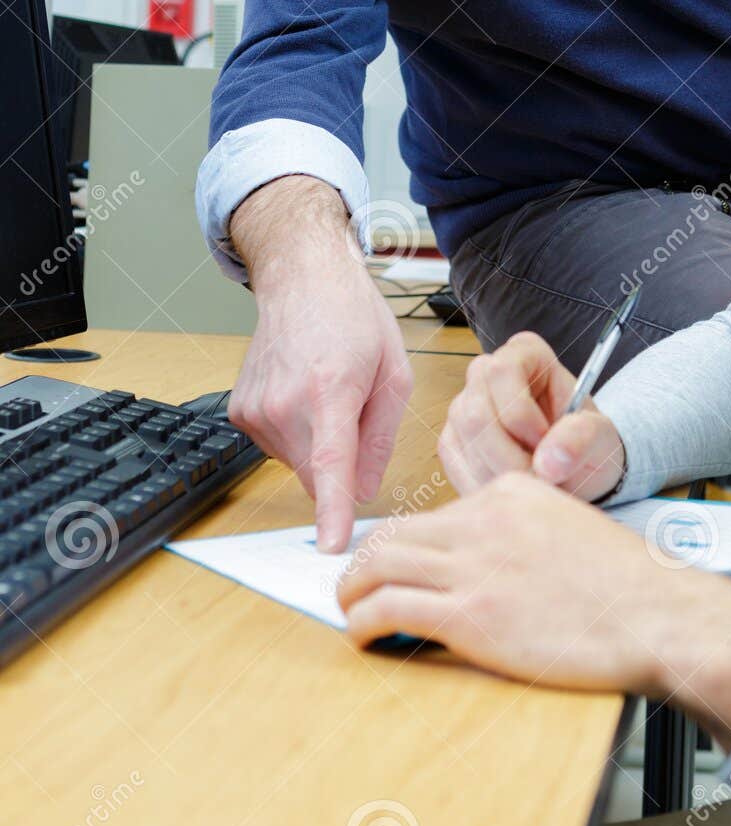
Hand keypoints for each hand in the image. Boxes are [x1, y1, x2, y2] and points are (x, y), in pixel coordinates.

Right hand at [229, 177, 413, 551]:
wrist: (303, 279)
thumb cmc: (355, 318)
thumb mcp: (394, 373)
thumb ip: (380, 438)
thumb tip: (363, 491)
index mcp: (331, 389)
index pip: (331, 463)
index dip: (332, 509)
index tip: (329, 545)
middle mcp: (285, 403)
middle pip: (319, 475)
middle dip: (343, 463)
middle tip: (355, 408)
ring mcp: (256, 409)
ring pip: (299, 465)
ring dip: (319, 444)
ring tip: (327, 390)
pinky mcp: (240, 413)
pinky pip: (279, 449)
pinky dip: (297, 434)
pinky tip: (303, 393)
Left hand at [338, 473, 730, 742]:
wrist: (658, 616)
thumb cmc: (628, 589)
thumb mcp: (569, 532)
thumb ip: (522, 538)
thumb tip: (488, 570)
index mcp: (509, 492)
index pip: (432, 512)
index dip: (403, 543)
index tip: (391, 564)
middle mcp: (483, 518)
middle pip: (394, 533)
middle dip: (363, 562)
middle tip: (353, 586)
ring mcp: (474, 564)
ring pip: (378, 564)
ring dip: (351, 590)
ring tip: (349, 611)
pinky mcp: (470, 613)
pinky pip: (388, 608)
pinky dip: (362, 622)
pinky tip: (362, 636)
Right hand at [438, 331, 624, 499]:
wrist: (576, 469)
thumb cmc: (586, 442)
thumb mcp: (600, 437)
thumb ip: (581, 439)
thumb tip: (548, 462)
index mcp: (525, 353)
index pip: (501, 372)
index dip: (521, 415)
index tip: (546, 442)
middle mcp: (486, 372)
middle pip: (476, 412)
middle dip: (509, 456)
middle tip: (541, 476)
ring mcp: (463, 406)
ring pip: (464, 441)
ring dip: (500, 473)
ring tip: (533, 482)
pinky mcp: (452, 440)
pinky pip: (455, 466)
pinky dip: (487, 485)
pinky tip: (513, 487)